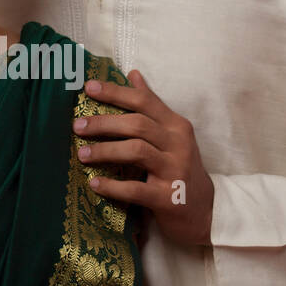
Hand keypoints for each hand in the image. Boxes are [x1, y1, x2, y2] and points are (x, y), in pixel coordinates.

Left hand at [74, 69, 213, 245]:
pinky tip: (95, 184)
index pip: (144, 101)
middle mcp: (179, 144)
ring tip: (82, 154)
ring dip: (105, 151)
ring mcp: (175, 170)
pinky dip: (113, 186)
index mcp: (177, 125)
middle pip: (137, 124)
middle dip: (104, 123)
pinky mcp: (168, 198)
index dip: (116, 92)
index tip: (89, 88)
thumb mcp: (173, 135)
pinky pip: (136, 188)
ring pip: (137, 151)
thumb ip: (153, 106)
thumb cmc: (181, 169)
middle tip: (78, 126)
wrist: (207, 212)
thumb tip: (133, 74)